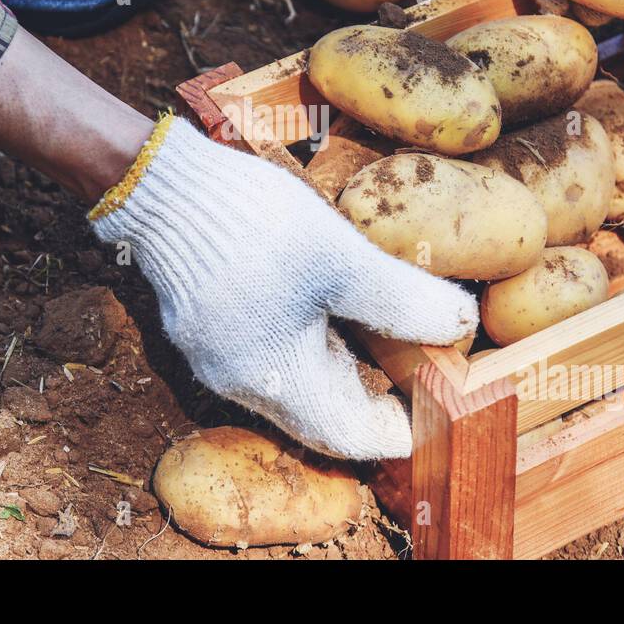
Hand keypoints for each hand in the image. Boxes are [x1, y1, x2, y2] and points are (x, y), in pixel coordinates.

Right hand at [89, 117, 478, 458]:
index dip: (400, 429)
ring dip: (336, 369)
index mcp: (277, 380)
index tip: (435, 404)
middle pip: (318, 415)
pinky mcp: (200, 325)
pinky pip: (262, 356)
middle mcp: (239, 383)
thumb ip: (402, 298)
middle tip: (417, 366)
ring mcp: (212, 356)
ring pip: (289, 385)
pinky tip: (322, 307)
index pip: (351, 437)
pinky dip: (302, 345)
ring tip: (377, 333)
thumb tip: (463, 324)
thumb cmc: (253, 225)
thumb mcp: (342, 258)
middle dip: (370, 398)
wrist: (160, 186)